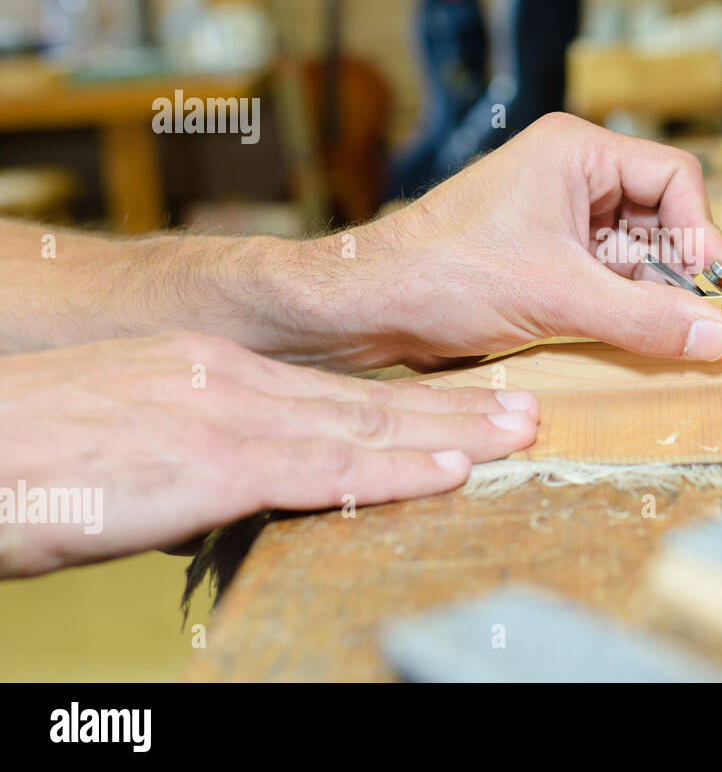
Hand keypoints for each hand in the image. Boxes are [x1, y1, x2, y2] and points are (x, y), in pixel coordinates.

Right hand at [0, 332, 536, 576]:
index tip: (469, 406)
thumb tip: (241, 496)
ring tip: (517, 434)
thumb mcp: (132, 433)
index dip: (414, 399)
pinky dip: (393, 470)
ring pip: (365, 425)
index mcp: (217, 373)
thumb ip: (200, 455)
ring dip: (450, 432)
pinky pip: (323, 470)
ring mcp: (229, 417)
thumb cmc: (32, 449)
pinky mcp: (212, 461)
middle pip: (370, 397)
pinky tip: (446, 471)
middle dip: (455, 407)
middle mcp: (236, 382)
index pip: (339, 389)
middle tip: (525, 410)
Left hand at [302, 113, 721, 369]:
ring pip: (636, 253)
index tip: (720, 285)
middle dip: (680, 267)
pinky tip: (632, 337)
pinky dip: (623, 308)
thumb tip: (719, 335)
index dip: (704, 231)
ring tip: (670, 333)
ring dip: (652, 293)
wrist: (369, 308)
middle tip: (705, 317)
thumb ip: (645, 317)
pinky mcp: (545, 259)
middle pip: (660, 216)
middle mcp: (570, 177)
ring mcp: (557, 219)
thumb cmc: (444, 276)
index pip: (673, 178)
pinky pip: (606, 278)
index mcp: (575, 153)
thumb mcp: (558, 297)